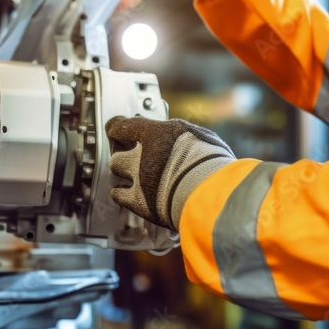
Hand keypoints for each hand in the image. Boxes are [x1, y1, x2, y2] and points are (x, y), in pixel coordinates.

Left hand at [106, 116, 235, 230]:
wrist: (210, 193)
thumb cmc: (213, 165)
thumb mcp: (203, 138)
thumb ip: (187, 138)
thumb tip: (189, 139)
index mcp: (157, 134)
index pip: (123, 126)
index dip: (117, 127)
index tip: (116, 129)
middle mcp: (143, 154)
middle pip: (118, 150)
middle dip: (124, 153)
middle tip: (131, 156)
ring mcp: (139, 178)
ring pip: (116, 169)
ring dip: (123, 171)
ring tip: (133, 175)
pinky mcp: (139, 202)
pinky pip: (118, 195)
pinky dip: (121, 194)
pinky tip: (128, 195)